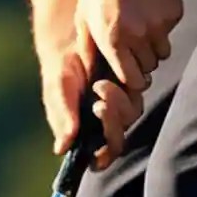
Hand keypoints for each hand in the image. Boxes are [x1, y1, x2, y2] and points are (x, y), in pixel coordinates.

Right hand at [39, 39, 145, 171]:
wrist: (74, 38)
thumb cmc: (60, 70)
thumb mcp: (58, 90)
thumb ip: (62, 117)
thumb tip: (61, 148)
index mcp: (86, 131)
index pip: (100, 156)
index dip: (102, 159)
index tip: (98, 153)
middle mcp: (105, 121)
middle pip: (118, 138)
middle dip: (110, 124)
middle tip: (98, 105)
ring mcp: (121, 103)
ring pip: (130, 115)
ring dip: (117, 103)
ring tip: (100, 84)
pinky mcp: (132, 84)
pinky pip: (138, 92)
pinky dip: (126, 87)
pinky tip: (108, 75)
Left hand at [74, 0, 181, 162]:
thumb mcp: (85, 16)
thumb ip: (88, 49)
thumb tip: (91, 77)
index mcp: (111, 39)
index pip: (131, 81)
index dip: (129, 79)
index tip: (126, 71)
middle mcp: (137, 36)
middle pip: (149, 70)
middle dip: (140, 63)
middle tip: (131, 43)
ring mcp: (159, 25)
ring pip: (162, 54)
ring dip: (152, 46)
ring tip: (139, 22)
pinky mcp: (175, 13)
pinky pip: (170, 33)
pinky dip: (162, 26)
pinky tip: (150, 6)